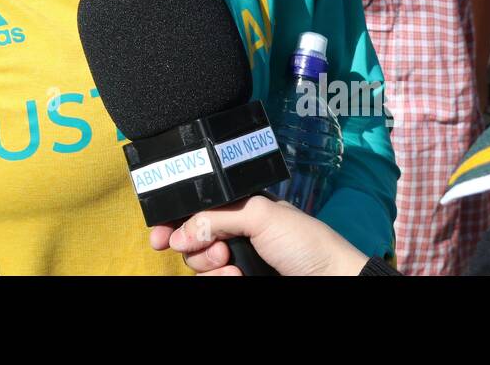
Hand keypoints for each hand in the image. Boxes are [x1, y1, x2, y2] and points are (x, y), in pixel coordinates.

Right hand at [148, 196, 370, 275]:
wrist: (331, 281)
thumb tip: (182, 232)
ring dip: (208, 265)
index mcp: (239, 207)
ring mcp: (235, 260)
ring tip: (231, 266)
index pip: (196, 207)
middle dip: (193, 244)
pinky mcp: (238, 279)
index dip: (174, 218)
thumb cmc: (306, 242)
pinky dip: (217, 279)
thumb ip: (217, 216)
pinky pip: (212, 280)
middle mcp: (233, 232)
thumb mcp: (261, 215)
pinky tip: (235, 277)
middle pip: (190, 236)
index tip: (158, 235)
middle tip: (216, 249)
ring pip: (198, 263)